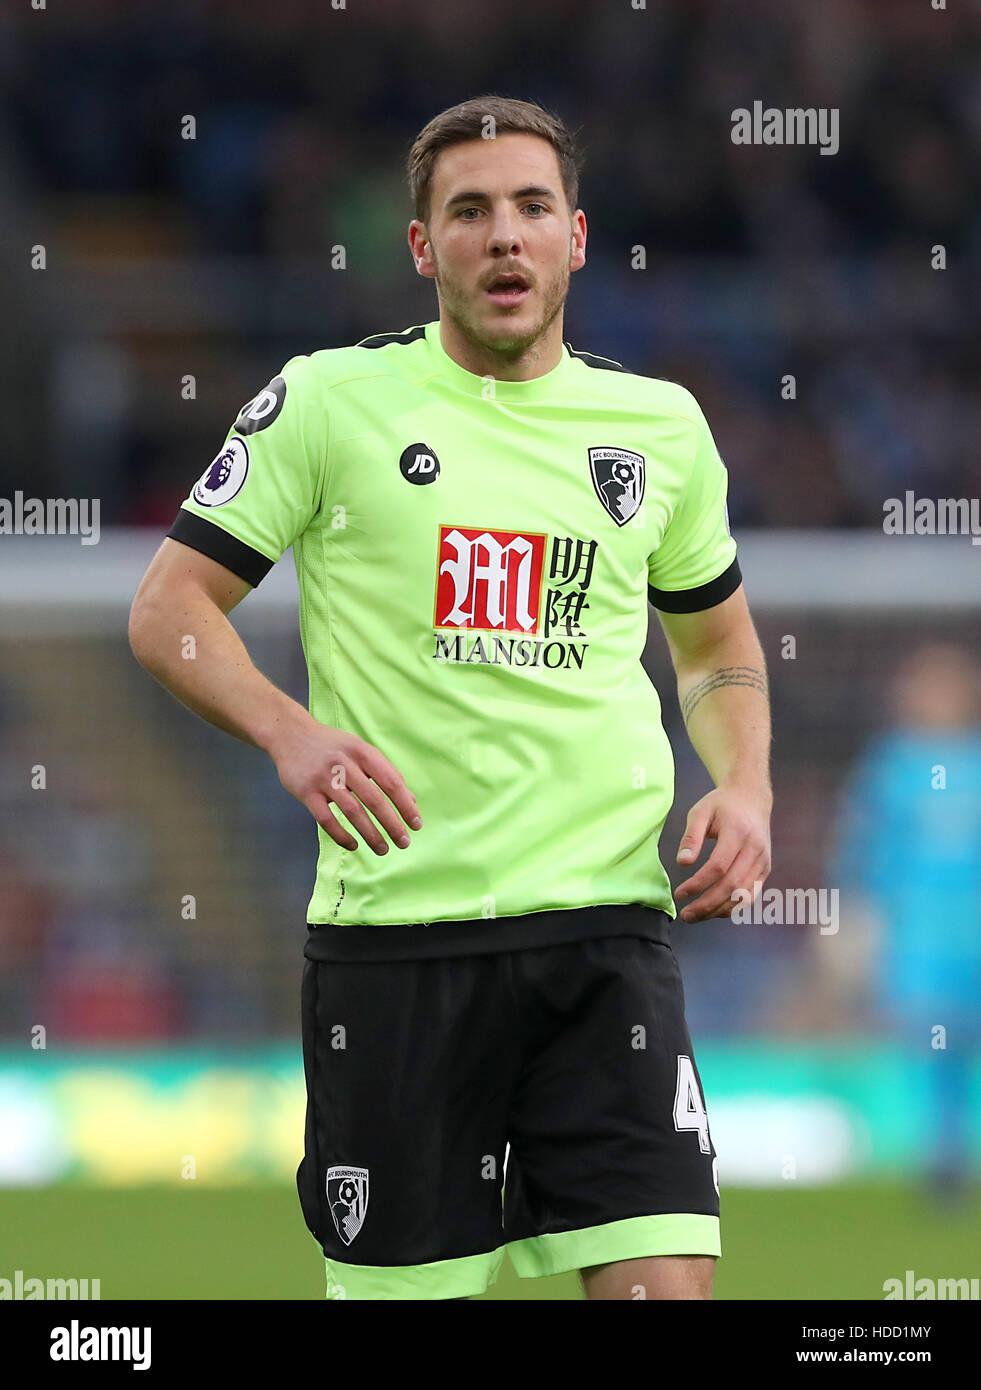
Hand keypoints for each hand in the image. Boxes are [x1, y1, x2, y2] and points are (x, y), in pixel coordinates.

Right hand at [270, 716, 421, 854]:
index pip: (391, 781)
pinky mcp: (305, 792)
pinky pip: (326, 819)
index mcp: (362, 752)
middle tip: (403, 842)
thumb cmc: (332, 746)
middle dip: (392, 824)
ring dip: (370, 834)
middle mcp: (344, 763)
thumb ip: (385, 773)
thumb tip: (412, 800)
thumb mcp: (360, 750)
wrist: (290, 734)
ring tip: (382, 849)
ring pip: (352, 811)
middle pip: (374, 799)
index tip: (416, 825)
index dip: (405, 805)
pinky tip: (354, 845)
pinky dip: (341, 835)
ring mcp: (324, 778)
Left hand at [673, 782, 770, 921]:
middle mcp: (755, 848)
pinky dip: (733, 907)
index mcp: (739, 832)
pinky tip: (714, 911)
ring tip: (696, 916)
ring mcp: (763, 860)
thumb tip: (682, 862)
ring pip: (743, 895)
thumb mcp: (700, 812)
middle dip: (707, 904)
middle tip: (686, 915)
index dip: (698, 884)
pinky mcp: (765, 869)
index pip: (718, 866)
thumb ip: (691, 837)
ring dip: (718, 910)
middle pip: (732, 885)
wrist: (751, 798)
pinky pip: (751, 894)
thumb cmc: (722, 805)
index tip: (680, 893)